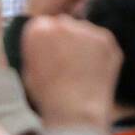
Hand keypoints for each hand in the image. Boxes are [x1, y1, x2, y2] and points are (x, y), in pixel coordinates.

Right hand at [20, 15, 120, 129]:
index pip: (42, 24)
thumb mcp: (28, 67)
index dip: (46, 40)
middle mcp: (62, 23)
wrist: (75, 111)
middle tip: (66, 60)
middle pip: (63, 23)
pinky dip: (98, 51)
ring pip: (83, 30)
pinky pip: (100, 40)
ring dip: (82, 43)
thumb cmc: (47, 94)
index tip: (49, 54)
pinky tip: (92, 69)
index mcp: (37, 29)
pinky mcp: (106, 40)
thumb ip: (36, 47)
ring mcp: (87, 30)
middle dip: (65, 37)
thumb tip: (45, 41)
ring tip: (80, 68)